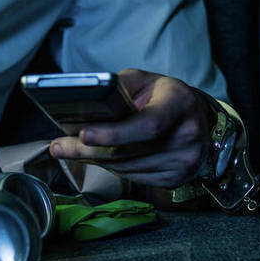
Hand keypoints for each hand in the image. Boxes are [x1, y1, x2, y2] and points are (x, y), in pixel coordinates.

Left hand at [48, 68, 214, 187]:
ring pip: (127, 168)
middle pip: (129, 152)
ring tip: (70, 149)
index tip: (83, 134)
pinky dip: (112, 168)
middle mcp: (187, 136)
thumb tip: (83, 104)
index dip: (114, 133)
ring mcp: (183, 162)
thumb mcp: (145, 81)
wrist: (200, 120)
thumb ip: (118, 88)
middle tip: (59, 146)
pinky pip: (133, 177)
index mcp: (180, 104)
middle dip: (89, 150)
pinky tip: (97, 157)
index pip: (147, 124)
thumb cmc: (166, 97)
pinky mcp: (176, 179)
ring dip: (95, 160)